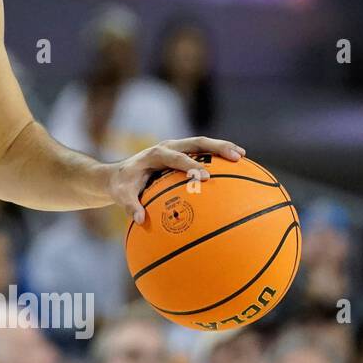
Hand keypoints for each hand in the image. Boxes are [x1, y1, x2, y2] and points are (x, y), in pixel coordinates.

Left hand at [110, 136, 245, 223]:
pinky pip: (202, 152)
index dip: (190, 165)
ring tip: (243, 156)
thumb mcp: (121, 195)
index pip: (174, 157)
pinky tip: (237, 167)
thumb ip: (129, 206)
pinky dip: (218, 156)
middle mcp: (167, 147)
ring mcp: (176, 148)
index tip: (204, 177)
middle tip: (236, 157)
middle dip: (216, 147)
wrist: (119, 173)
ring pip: (202, 143)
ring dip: (222, 147)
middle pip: (195, 142)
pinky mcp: (181, 152)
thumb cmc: (122, 186)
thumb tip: (140, 220)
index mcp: (154, 155)